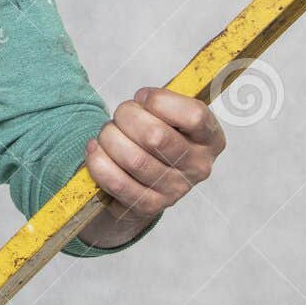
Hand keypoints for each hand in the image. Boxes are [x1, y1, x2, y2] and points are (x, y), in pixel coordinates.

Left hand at [84, 86, 224, 224]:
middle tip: (121, 115)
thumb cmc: (156, 134)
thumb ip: (162, 102)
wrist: (143, 177)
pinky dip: (99, 162)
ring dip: (109, 138)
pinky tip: (96, 149)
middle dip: (126, 116)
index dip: (160, 101)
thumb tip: (143, 100)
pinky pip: (117, 182)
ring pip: (133, 159)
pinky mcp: (149, 206)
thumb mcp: (169, 114)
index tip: (143, 98)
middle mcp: (198, 167)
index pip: (194, 117)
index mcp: (210, 138)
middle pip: (156, 136)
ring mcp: (175, 190)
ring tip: (108, 133)